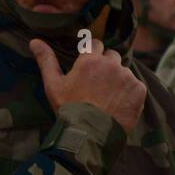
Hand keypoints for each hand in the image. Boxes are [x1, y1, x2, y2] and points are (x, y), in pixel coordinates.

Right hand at [30, 37, 145, 134]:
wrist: (90, 134)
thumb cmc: (69, 109)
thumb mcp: (53, 84)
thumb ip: (46, 60)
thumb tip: (34, 41)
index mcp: (91, 60)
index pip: (96, 44)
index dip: (93, 54)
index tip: (90, 67)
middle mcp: (111, 64)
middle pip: (112, 56)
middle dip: (107, 66)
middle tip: (98, 85)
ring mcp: (127, 76)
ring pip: (124, 71)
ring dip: (119, 80)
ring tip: (108, 98)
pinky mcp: (139, 90)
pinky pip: (136, 85)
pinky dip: (130, 93)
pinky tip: (119, 105)